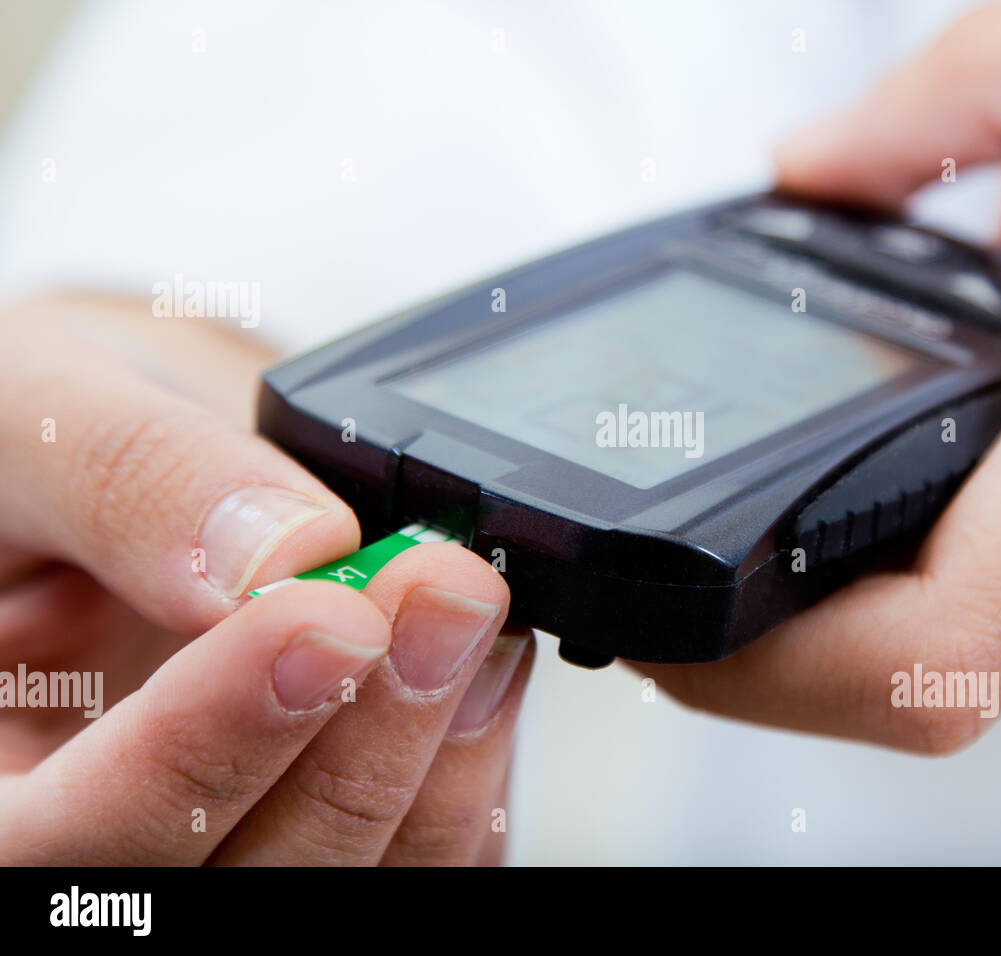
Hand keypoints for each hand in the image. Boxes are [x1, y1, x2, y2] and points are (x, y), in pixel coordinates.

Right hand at [0, 295, 530, 863]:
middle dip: (355, 744)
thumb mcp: (35, 417)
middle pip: (229, 886)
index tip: (321, 621)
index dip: (198, 751)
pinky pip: (414, 859)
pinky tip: (485, 671)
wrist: (132, 472)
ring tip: (470, 616)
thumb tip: (274, 551)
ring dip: (431, 758)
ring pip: (341, 883)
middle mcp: (105, 844)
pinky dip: (466, 773)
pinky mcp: (331, 833)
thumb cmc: (43, 447)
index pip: (65, 840)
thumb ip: (130, 478)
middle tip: (440, 596)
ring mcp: (225, 847)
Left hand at [640, 0, 1000, 750]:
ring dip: (882, 556)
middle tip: (692, 533)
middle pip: (934, 659)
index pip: (946, 637)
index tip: (660, 623)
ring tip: (831, 426)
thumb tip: (824, 161)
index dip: (769, 665)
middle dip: (783, 614)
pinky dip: (992, 519)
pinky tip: (1000, 393)